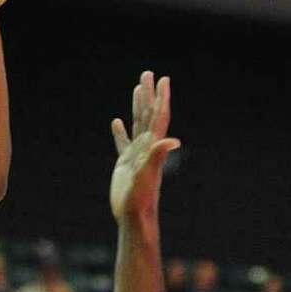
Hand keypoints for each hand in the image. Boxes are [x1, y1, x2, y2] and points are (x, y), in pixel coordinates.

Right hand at [110, 71, 179, 223]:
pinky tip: (117, 122)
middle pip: (148, 115)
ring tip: (137, 88)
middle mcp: (146, 148)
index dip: (161, 98)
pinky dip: (120, 131)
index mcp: (152, 147)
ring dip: (138, 106)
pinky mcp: (125, 165)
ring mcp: (136, 155)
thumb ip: (158, 155)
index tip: (163, 80)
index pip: (158, 117)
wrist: (134, 218)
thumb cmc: (141, 199)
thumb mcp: (148, 175)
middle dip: (149, 94)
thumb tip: (173, 140)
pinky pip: (123, 143)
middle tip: (148, 74)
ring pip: (137, 125)